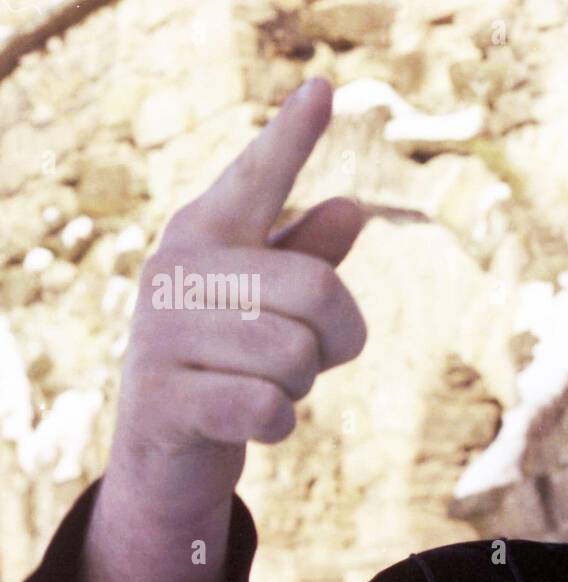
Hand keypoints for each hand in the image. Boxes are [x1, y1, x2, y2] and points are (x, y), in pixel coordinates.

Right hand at [107, 77, 366, 519]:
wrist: (166, 451)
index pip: (256, 179)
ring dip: (300, 386)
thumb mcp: (272, 307)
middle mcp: (174, 269)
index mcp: (206, 235)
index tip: (323, 90)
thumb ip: (309, 258)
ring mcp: (160, 333)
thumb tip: (353, 207)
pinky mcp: (163, 400)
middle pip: (319, 291)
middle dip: (336, 339)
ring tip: (263, 386)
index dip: (290, 139)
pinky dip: (280, 423)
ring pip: (296, 356)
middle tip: (306, 359)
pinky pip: (269, 408)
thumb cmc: (232, 362)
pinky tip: (251, 421)